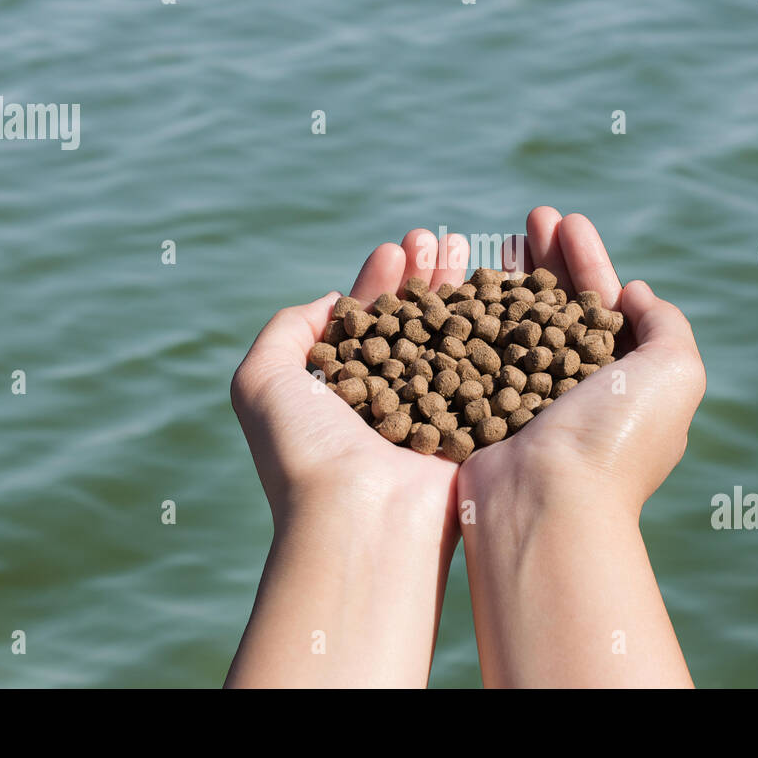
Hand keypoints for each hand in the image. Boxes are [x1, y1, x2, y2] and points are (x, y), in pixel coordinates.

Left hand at [230, 228, 473, 525]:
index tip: (395, 248)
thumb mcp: (260, 381)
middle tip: (437, 238)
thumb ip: (285, 330)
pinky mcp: (473, 434)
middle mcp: (386, 405)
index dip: (379, 282)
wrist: (362, 518)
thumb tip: (332, 302)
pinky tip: (498, 292)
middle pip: (411, 324)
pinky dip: (492, 330)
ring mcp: (432, 418)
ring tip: (462, 247)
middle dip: (422, 278)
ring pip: (449, 340)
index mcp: (338, 394)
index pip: (364, 323)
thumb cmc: (303, 450)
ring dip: (456, 292)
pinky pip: (487, 372)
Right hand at [459, 207, 705, 517]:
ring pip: (513, 324)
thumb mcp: (674, 373)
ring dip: (507, 278)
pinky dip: (467, 317)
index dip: (588, 259)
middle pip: (557, 306)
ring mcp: (524, 403)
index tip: (567, 220)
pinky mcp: (479, 413)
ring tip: (490, 236)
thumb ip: (667, 325)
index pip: (604, 305)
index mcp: (623, 384)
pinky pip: (473, 353)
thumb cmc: (613, 437)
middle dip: (547, 257)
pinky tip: (457, 283)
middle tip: (532, 215)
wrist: (545, 504)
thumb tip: (634, 293)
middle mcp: (575, 393)